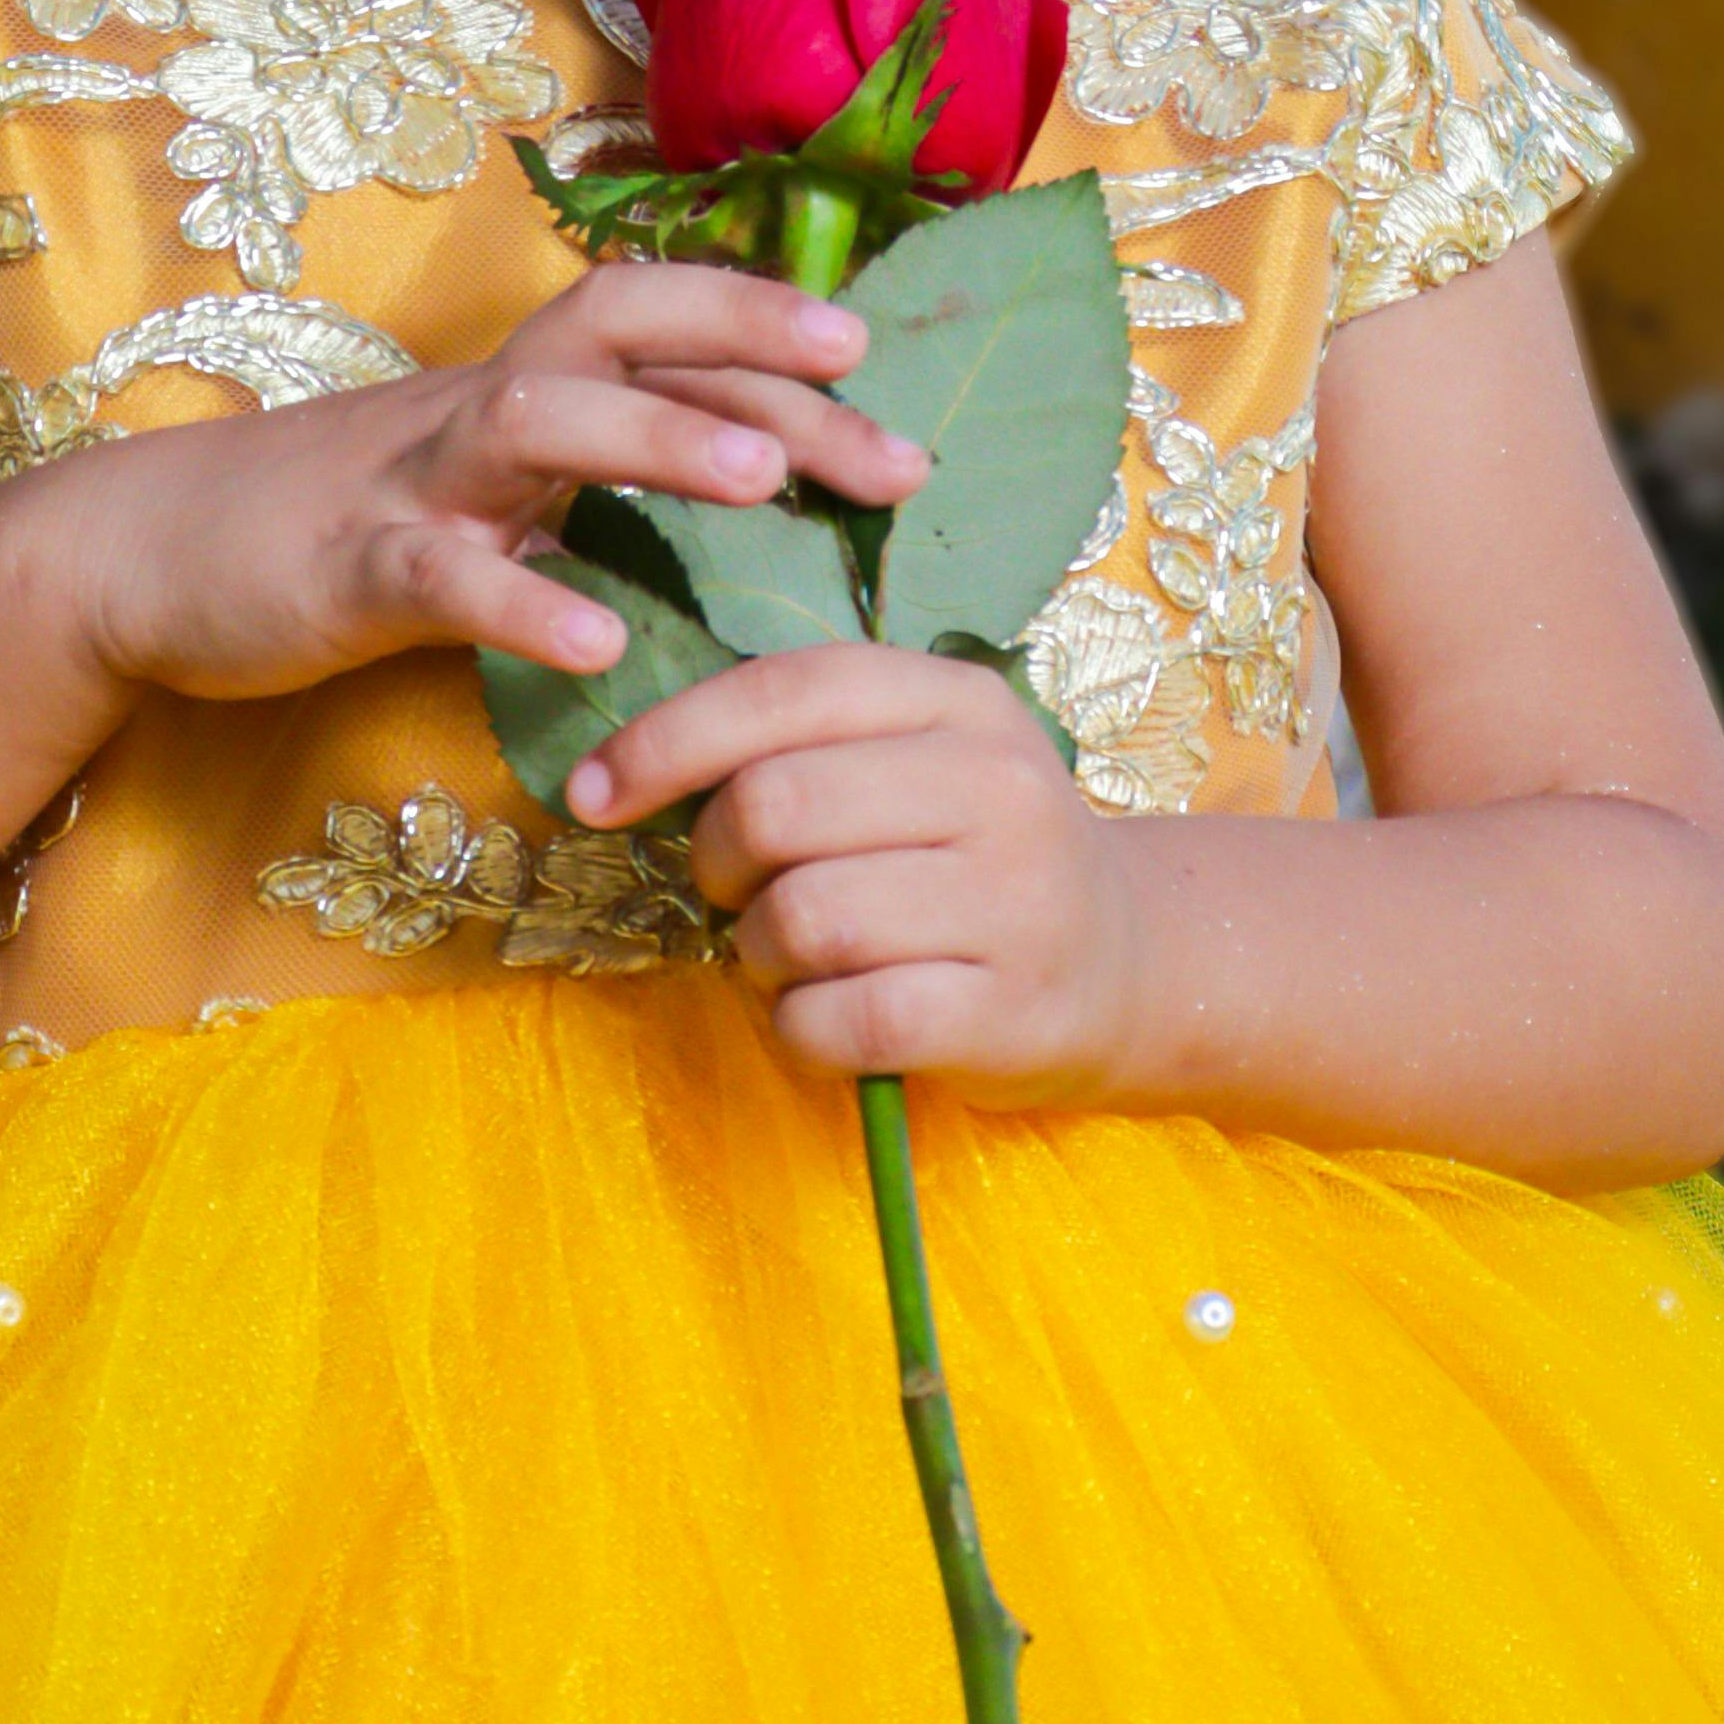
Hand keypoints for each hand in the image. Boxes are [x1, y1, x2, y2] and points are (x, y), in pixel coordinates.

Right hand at [60, 263, 927, 710]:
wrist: (136, 551)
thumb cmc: (324, 519)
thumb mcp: (471, 483)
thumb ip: (581, 474)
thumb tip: (728, 473)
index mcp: (515, 390)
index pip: (658, 322)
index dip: (767, 326)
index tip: (873, 359)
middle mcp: (475, 411)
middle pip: (624, 330)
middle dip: (758, 355)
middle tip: (881, 432)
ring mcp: (407, 481)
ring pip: (539, 421)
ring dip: (657, 440)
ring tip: (762, 480)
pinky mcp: (342, 569)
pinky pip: (440, 578)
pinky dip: (522, 608)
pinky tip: (600, 649)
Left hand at [572, 640, 1143, 1093]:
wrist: (1129, 962)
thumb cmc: (975, 856)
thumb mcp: (917, 757)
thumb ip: (799, 739)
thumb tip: (620, 767)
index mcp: (959, 701)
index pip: (784, 691)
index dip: (665, 740)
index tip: (594, 792)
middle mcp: (999, 787)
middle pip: (775, 808)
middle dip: (717, 861)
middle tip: (737, 892)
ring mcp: (1015, 903)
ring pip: (802, 920)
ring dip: (762, 955)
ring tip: (797, 959)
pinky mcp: (1009, 1013)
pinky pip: (843, 1023)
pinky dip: (801, 1031)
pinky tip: (827, 1020)